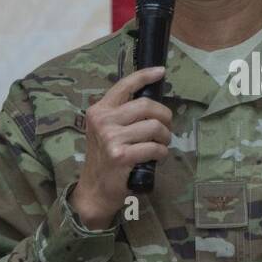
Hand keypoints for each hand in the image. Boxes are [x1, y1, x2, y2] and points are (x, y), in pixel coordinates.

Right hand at [69, 66, 172, 228]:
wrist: (95, 189)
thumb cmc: (105, 158)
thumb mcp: (105, 130)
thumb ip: (122, 114)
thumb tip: (152, 103)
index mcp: (99, 110)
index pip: (124, 85)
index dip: (145, 75)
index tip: (161, 71)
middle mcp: (103, 121)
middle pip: (146, 105)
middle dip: (164, 116)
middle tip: (166, 127)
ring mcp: (111, 138)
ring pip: (154, 127)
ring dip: (165, 137)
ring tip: (162, 144)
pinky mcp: (122, 155)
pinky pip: (154, 147)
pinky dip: (162, 153)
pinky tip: (157, 157)